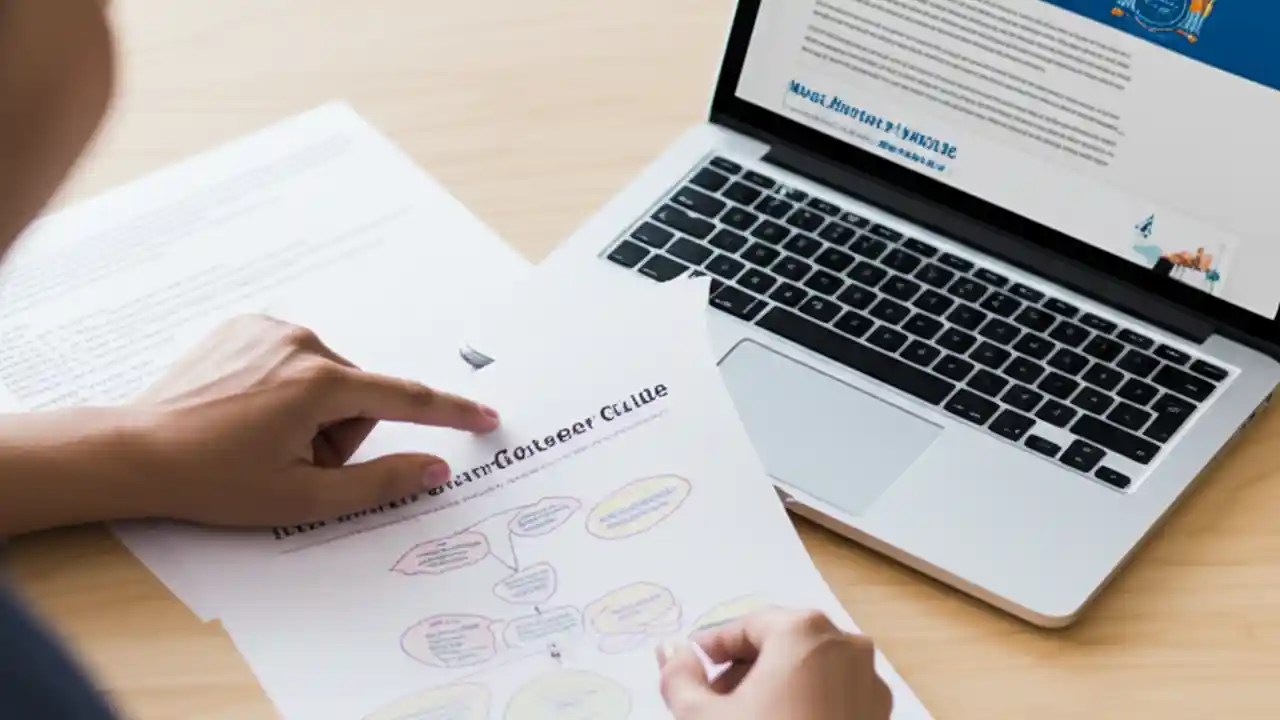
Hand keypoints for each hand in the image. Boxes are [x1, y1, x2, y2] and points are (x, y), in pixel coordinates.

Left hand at [131, 314, 498, 526]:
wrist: (135, 452)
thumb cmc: (213, 480)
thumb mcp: (303, 498)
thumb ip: (380, 483)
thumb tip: (434, 470)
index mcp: (319, 384)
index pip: (406, 399)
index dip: (451, 413)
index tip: (487, 416)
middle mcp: (301, 343)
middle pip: (360, 396)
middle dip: (341, 434)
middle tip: (293, 463)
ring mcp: (270, 329)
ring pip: (330, 379)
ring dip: (313, 413)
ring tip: (262, 438)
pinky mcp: (246, 326)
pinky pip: (296, 360)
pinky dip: (286, 390)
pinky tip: (247, 411)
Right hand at [657, 609, 891, 719]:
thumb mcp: (702, 717)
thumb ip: (678, 676)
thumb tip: (671, 652)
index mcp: (803, 631)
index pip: (746, 626)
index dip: (712, 648)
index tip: (690, 666)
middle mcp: (845, 645)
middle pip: (779, 646)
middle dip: (741, 671)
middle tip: (711, 701)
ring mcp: (870, 682)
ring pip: (807, 671)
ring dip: (771, 689)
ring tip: (742, 718)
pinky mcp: (879, 715)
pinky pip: (832, 694)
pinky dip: (802, 704)